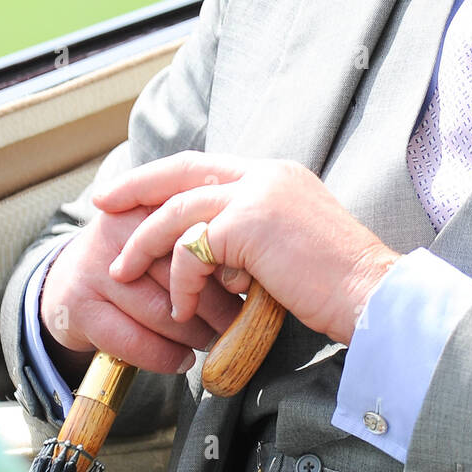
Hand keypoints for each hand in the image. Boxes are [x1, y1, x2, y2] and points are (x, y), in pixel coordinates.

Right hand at [40, 200, 242, 374]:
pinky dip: (165, 356)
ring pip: (162, 310)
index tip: (249, 282)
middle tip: (241, 320)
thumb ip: (202, 240)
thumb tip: (252, 272)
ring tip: (217, 339)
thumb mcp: (164, 236)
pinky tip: (185, 360)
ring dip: (196, 332)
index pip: (196, 233)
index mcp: (146, 204)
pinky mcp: (78, 307)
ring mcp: (94, 269)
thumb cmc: (138, 261)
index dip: (227, 262)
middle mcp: (116, 231)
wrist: (68, 281)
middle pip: (182, 273)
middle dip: (218, 303)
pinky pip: (133, 340)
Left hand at [100, 152, 399, 345]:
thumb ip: (256, 235)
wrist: (370, 294)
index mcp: (278, 174)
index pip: (208, 165)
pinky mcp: (249, 223)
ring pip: (178, 209)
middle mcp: (267, 174)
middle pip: (183, 169)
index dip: (166, 176)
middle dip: (136, 185)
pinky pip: (190, 249)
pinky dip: (177, 280)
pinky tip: (179, 306)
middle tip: (102, 203)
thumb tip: (218, 255)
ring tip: (123, 272)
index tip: (133, 191)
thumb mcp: (291, 244)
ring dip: (143, 243)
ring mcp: (258, 193)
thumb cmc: (337, 284)